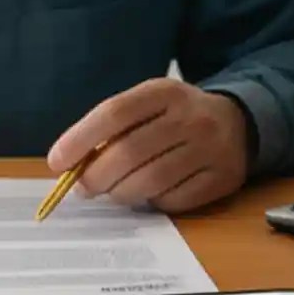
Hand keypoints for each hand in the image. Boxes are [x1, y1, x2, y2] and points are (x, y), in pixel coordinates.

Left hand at [47, 79, 250, 213]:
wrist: (236, 124)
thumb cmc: (174, 118)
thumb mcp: (147, 106)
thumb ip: (111, 128)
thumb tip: (68, 164)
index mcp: (164, 92)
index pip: (114, 113)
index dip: (79, 139)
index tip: (57, 161)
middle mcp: (191, 117)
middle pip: (129, 152)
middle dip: (96, 176)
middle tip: (83, 187)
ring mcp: (210, 149)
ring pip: (150, 181)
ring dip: (121, 192)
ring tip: (113, 190)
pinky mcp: (222, 179)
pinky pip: (174, 201)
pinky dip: (153, 202)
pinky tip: (149, 193)